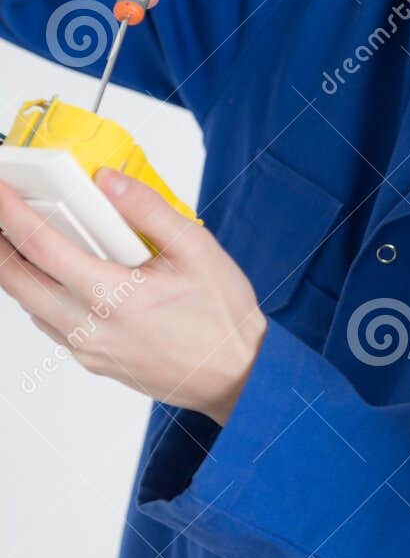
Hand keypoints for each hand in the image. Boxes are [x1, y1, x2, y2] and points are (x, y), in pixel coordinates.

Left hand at [0, 169, 265, 425]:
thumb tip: (108, 181)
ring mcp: (88, 349)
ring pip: (29, 305)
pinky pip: (50, 323)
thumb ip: (148, 210)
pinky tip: (55, 274)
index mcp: (115, 297)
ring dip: (16, 270)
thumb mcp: (198, 250)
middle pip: (17, 282)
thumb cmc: (223, 319)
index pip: (42, 248)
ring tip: (19, 238)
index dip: (11, 214)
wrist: (238, 376)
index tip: (1, 190)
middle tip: (1, 212)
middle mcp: (91, 328)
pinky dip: (40, 294)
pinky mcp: (93, 360)